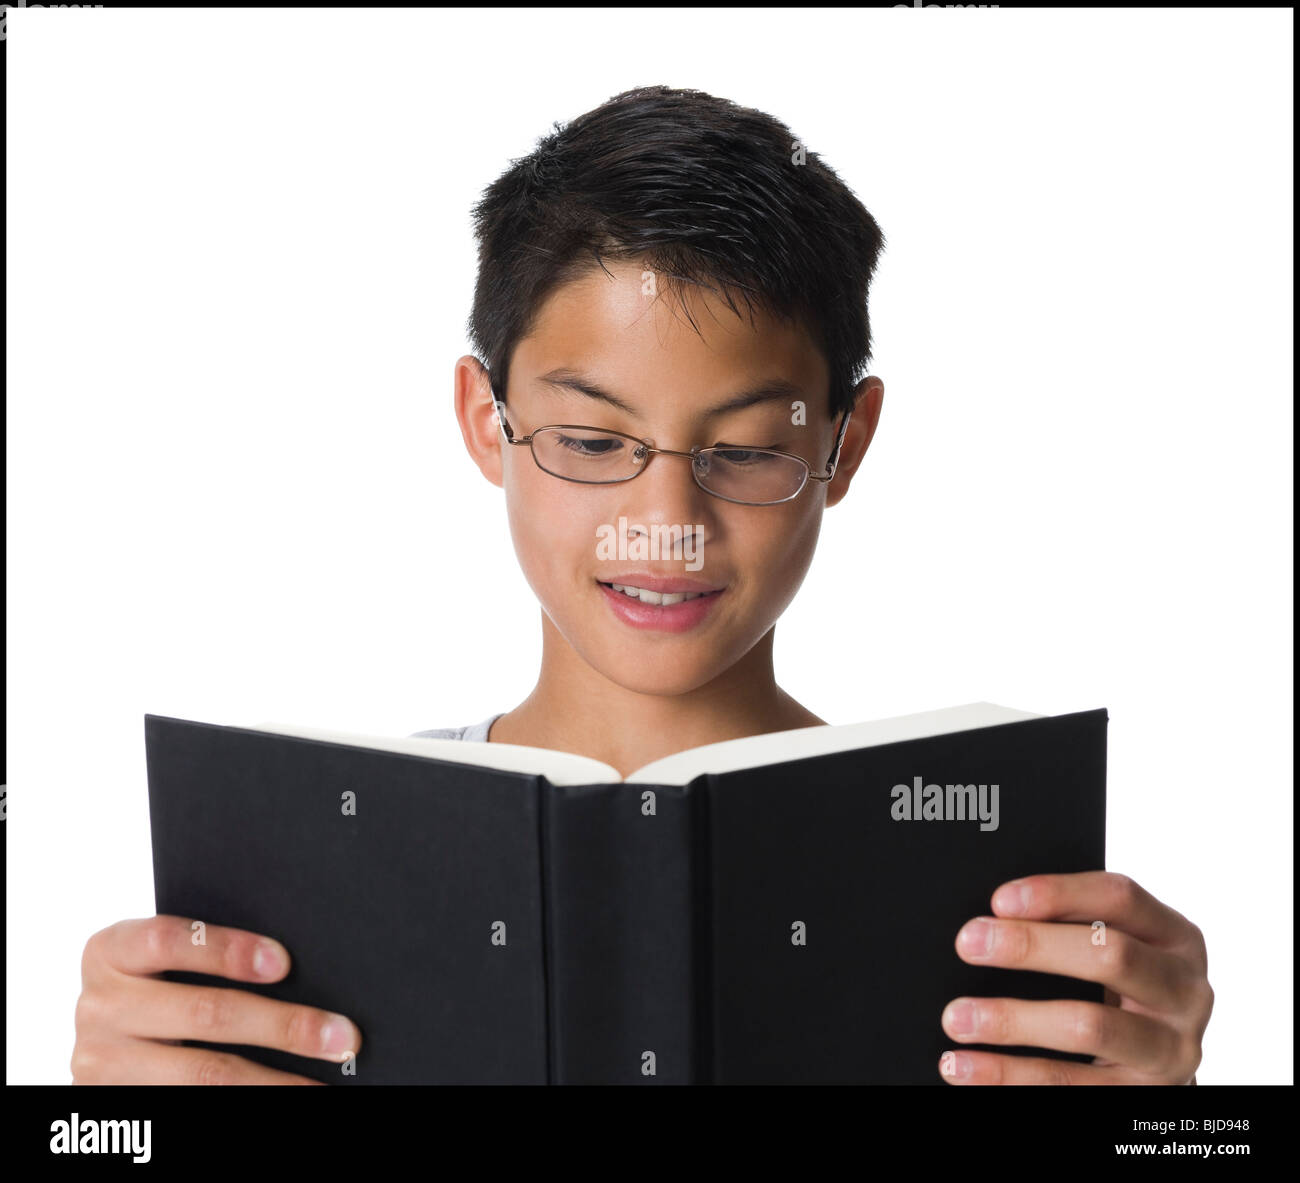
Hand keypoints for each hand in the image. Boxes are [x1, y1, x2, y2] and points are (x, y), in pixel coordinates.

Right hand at [72, 915, 362, 1083]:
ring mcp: (102, 1062)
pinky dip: (248, 1100)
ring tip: (324, 1081)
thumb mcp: (164, 959)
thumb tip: (298, 963)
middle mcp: (98, 1006)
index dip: (228, 950)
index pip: (169, 940)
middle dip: (283, 1025)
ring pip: (204, 1072)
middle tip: (341, 1035)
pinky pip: (191, 1102)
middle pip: (204, 1013)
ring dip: (275, 1080)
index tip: (285, 963)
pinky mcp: (118, 1104)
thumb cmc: (159, 981)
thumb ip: (209, 952)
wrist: (111, 1039)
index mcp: (111, 951)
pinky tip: (287, 1095)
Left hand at [938, 872, 1211, 1083]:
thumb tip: (992, 919)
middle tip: (968, 943)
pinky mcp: (1145, 1096)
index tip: (998, 899)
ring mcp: (1171, 1048)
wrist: (1161, 1060)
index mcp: (1175, 937)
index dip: (1059, 894)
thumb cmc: (1123, 986)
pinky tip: (967, 1067)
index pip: (1121, 898)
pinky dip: (1010, 1076)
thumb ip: (1073, 925)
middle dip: (1031, 946)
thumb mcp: (1118, 945)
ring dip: (1012, 1020)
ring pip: (1090, 1026)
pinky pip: (1071, 1087)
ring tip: (956, 1017)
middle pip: (1111, 956)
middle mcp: (1184, 991)